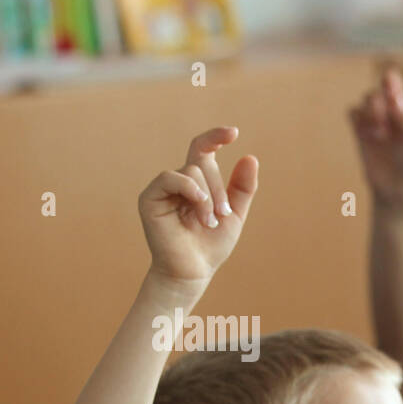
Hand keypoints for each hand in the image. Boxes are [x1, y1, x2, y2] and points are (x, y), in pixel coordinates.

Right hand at [139, 127, 257, 287]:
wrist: (194, 270)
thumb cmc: (212, 245)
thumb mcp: (235, 214)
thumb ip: (243, 188)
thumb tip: (250, 157)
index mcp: (197, 182)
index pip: (203, 150)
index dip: (216, 137)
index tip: (233, 133)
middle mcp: (178, 181)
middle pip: (203, 163)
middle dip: (220, 189)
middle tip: (223, 216)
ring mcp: (163, 187)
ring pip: (192, 171)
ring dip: (209, 197)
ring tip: (209, 221)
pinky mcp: (149, 197)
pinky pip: (171, 177)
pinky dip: (191, 190)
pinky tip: (199, 208)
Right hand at [349, 29, 402, 210]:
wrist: (394, 191)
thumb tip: (390, 90)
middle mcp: (399, 105)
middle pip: (389, 78)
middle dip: (388, 87)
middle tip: (391, 101)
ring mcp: (379, 113)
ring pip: (369, 95)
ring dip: (375, 113)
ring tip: (383, 133)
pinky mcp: (362, 123)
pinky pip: (354, 110)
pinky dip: (361, 122)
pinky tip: (370, 137)